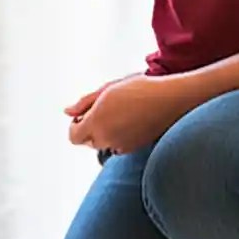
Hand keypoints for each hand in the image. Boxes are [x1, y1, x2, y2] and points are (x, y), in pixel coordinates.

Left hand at [66, 74, 192, 154]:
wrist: (171, 100)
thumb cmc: (139, 89)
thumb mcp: (107, 90)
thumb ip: (84, 103)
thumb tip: (67, 112)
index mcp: (96, 122)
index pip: (73, 135)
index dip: (76, 124)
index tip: (87, 113)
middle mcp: (106, 138)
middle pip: (88, 140)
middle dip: (92, 127)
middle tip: (108, 109)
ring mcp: (120, 146)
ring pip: (103, 144)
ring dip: (106, 133)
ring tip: (123, 114)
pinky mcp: (133, 149)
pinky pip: (118, 146)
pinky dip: (120, 137)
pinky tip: (132, 121)